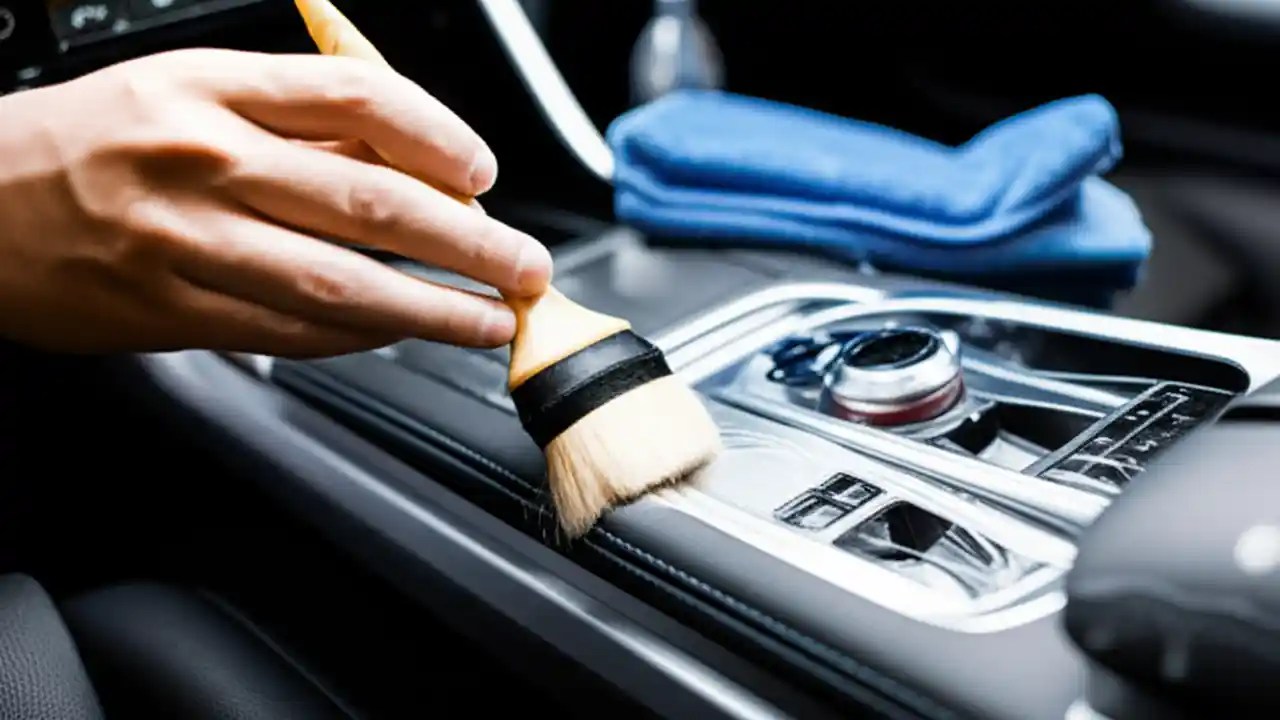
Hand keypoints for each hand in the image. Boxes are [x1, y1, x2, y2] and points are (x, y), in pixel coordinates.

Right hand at [0, 48, 551, 357]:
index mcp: (211, 87)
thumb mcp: (189, 90)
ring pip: (337, 284)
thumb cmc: (92, 140)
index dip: (439, 135)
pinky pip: (290, 333)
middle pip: (368, 201)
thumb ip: (298, 122)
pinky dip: (359, 338)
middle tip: (523, 265)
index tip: (485, 172)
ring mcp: (186, 244)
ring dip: (430, 308)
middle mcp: (202, 160)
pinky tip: (400, 334)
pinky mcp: (173, 313)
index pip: (358, 98)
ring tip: (486, 318)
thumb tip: (410, 162)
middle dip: (467, 241)